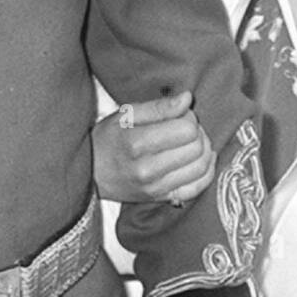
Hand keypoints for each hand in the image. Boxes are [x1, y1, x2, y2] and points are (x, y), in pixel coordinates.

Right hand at [91, 91, 215, 203]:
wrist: (91, 173)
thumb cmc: (108, 139)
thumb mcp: (126, 114)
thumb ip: (159, 106)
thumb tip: (188, 98)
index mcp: (137, 143)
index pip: (187, 129)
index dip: (188, 117)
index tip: (179, 115)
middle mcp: (148, 170)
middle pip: (197, 147)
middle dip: (197, 132)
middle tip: (185, 128)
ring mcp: (156, 188)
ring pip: (201, 167)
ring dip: (203, 150)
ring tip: (191, 142)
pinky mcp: (162, 199)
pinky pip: (197, 189)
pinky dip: (206, 172)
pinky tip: (199, 160)